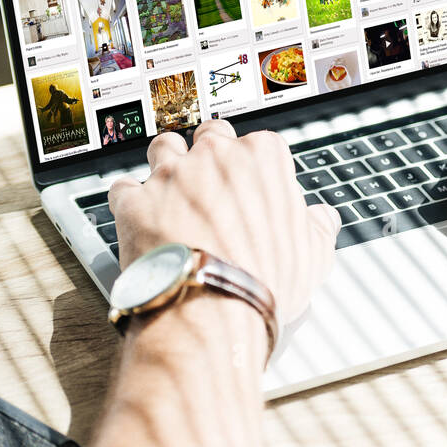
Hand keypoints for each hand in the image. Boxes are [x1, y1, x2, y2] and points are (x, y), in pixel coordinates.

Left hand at [108, 120, 339, 326]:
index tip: (254, 188)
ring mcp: (171, 175)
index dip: (257, 169)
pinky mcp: (134, 201)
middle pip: (211, 135)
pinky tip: (140, 215)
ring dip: (168, 164)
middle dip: (210, 154)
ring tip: (173, 191)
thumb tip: (321, 218)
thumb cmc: (266, 283)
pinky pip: (124, 187)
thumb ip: (318, 226)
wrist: (211, 312)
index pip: (261, 144)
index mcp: (263, 158)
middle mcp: (215, 156)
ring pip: (164, 147)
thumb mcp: (314, 255)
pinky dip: (131, 199)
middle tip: (214, 185)